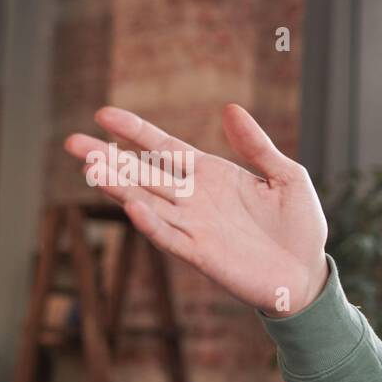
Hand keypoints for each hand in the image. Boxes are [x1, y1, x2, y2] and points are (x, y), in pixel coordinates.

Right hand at [63, 104, 329, 314]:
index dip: (136, 132)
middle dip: (109, 158)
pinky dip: (151, 223)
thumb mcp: (286, 177)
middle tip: (73, 142)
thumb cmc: (299, 225)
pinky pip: (170, 237)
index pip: (164, 149)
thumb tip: (230, 109)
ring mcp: (195, 227)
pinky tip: (132, 205)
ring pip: (148, 203)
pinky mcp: (202, 255)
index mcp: (212, 175)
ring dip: (120, 187)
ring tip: (90, 168)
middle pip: (144, 174)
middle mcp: (195, 199)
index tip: (104, 114)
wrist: (308, 272)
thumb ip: (257, 146)